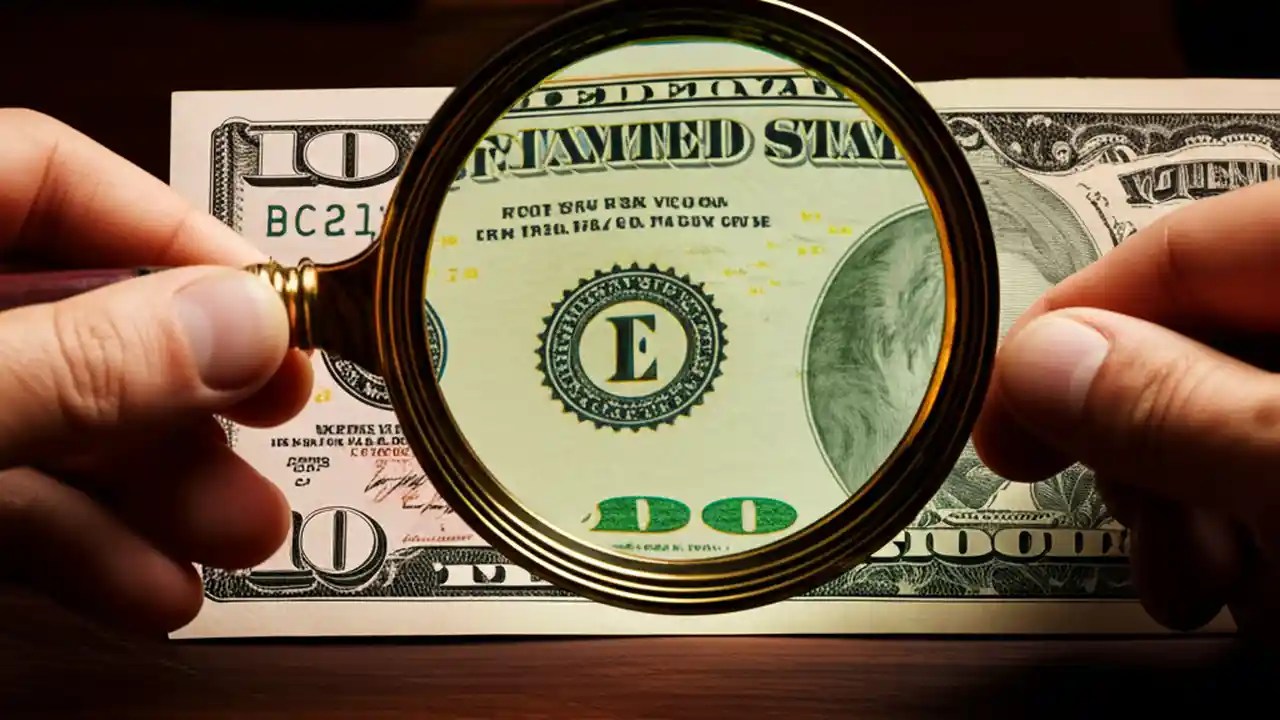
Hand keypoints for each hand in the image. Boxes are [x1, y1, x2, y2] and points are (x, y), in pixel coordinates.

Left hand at [0, 109, 312, 633]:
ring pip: (50, 419)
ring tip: (240, 534)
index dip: (175, 232)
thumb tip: (242, 329)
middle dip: (190, 392)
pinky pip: (4, 493)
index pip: (52, 173)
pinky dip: (80, 544)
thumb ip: (76, 367)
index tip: (273, 304)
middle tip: (284, 423)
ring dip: (157, 487)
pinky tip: (148, 586)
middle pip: (74, 314)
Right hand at [973, 179, 1279, 636]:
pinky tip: (1274, 590)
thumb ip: (1176, 407)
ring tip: (1215, 591)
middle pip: (1200, 343)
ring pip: (1236, 418)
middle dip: (1147, 457)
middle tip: (1142, 541)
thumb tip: (1035, 360)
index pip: (1177, 248)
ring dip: (1197, 513)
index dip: (1068, 331)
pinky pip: (1273, 464)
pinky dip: (1257, 529)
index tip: (998, 431)